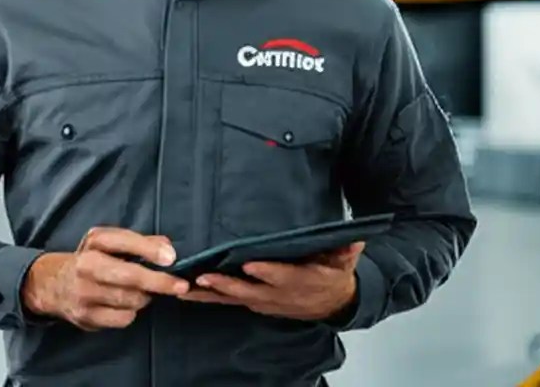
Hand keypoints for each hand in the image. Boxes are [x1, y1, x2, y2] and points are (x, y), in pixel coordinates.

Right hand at [22, 227, 190, 330]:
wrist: (51, 284)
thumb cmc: (90, 261)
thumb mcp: (109, 244)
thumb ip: (140, 243)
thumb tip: (167, 249)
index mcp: (94, 241)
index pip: (123, 241)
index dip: (149, 249)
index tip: (171, 258)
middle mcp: (86, 265)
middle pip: (128, 275)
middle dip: (158, 282)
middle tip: (181, 286)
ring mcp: (84, 293)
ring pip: (129, 299)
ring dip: (144, 297)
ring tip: (142, 292)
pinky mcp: (85, 316)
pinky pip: (122, 318)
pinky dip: (131, 313)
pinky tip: (125, 305)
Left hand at [177, 242, 363, 320]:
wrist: (334, 303)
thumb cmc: (333, 275)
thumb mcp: (344, 261)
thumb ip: (346, 250)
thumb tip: (355, 238)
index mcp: (300, 281)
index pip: (282, 277)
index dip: (267, 272)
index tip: (251, 265)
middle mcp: (278, 294)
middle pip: (249, 291)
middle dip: (226, 285)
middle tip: (204, 277)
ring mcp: (264, 301)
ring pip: (233, 299)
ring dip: (209, 294)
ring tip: (184, 288)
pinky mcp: (253, 302)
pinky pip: (227, 302)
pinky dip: (207, 298)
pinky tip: (186, 293)